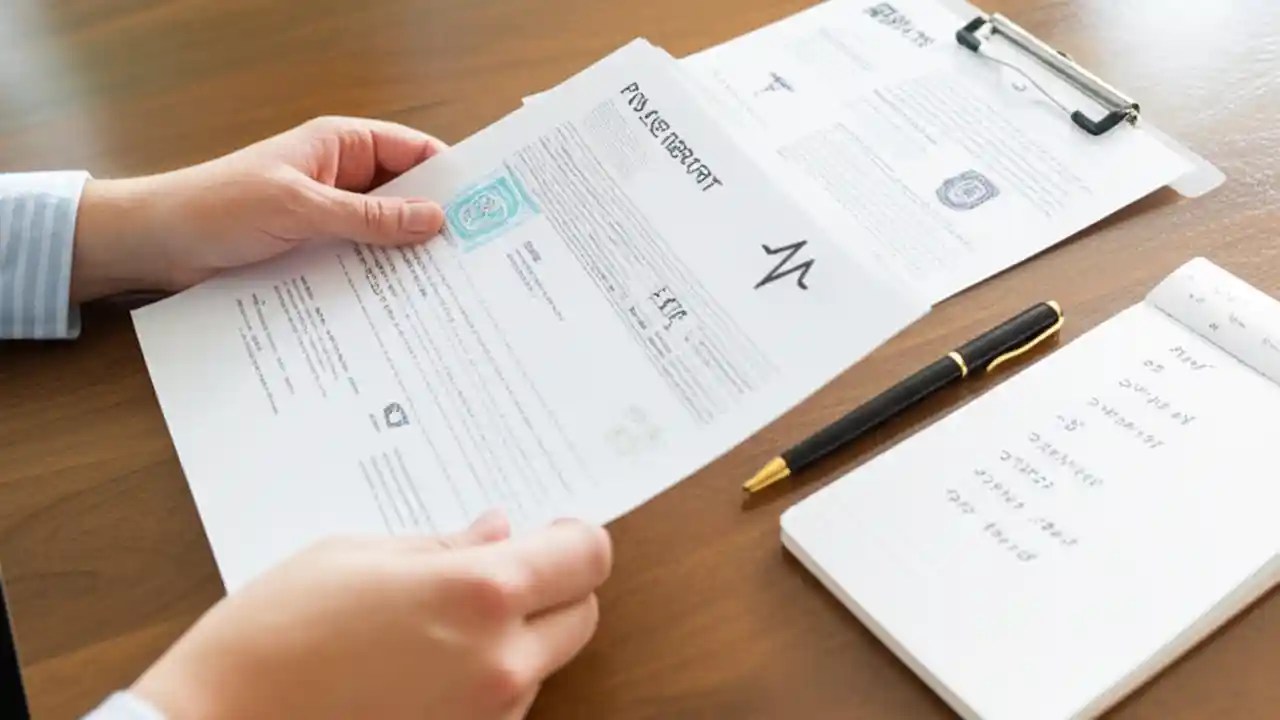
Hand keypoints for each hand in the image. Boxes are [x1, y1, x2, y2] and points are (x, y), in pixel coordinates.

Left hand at [71, 116, 447, 301]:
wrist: (157, 243)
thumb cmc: (219, 206)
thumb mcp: (301, 207)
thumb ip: (370, 216)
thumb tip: (434, 220)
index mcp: (341, 145)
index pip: (414, 151)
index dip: (452, 175)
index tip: (490, 207)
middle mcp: (342, 178)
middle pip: (407, 196)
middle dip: (437, 224)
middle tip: (479, 260)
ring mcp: (329, 217)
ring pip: (386, 235)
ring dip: (407, 258)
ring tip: (450, 289)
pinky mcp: (315, 251)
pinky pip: (360, 262)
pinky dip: (379, 278)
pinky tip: (403, 305)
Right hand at [132, 513, 611, 719]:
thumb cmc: (275, 633)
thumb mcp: (358, 556)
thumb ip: (445, 544)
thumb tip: (501, 531)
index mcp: (478, 594)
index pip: (587, 557)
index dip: (573, 538)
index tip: (552, 532)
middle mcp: (499, 663)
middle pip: (582, 615)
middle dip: (553, 588)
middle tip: (498, 573)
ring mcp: (486, 719)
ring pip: (543, 665)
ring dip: (517, 640)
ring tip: (437, 627)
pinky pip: (505, 707)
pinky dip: (486, 682)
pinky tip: (424, 668)